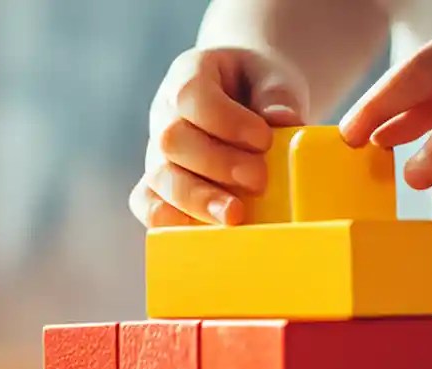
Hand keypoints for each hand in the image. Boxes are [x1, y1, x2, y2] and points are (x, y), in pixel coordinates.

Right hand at [130, 47, 307, 227]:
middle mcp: (164, 113)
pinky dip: (166, 219)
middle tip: (258, 181)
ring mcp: (157, 151)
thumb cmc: (259, 87)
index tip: (263, 139)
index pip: (191, 96)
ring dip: (197, 198)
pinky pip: (146, 202)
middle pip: (172, 140)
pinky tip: (197, 231)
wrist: (246, 97)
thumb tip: (284, 121)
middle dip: (216, 165)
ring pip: (159, 176)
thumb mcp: (273, 76)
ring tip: (235, 216)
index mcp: (188, 75)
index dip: (225, 121)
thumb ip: (277, 95)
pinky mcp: (159, 183)